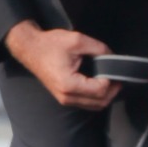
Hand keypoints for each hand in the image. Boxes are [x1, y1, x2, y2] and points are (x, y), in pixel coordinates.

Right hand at [5, 22, 119, 110]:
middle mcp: (66, 97)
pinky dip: (97, 97)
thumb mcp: (77, 40)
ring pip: (95, 106)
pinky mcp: (64, 98)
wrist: (30, 49)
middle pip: (100, 103)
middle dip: (112, 90)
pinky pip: (87, 103)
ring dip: (106, 95)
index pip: (100, 90)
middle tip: (117, 76)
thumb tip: (112, 57)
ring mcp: (65, 100)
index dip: (111, 80)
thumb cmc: (50, 44)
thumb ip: (98, 48)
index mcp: (69, 84)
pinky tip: (100, 83)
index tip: (112, 68)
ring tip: (110, 79)